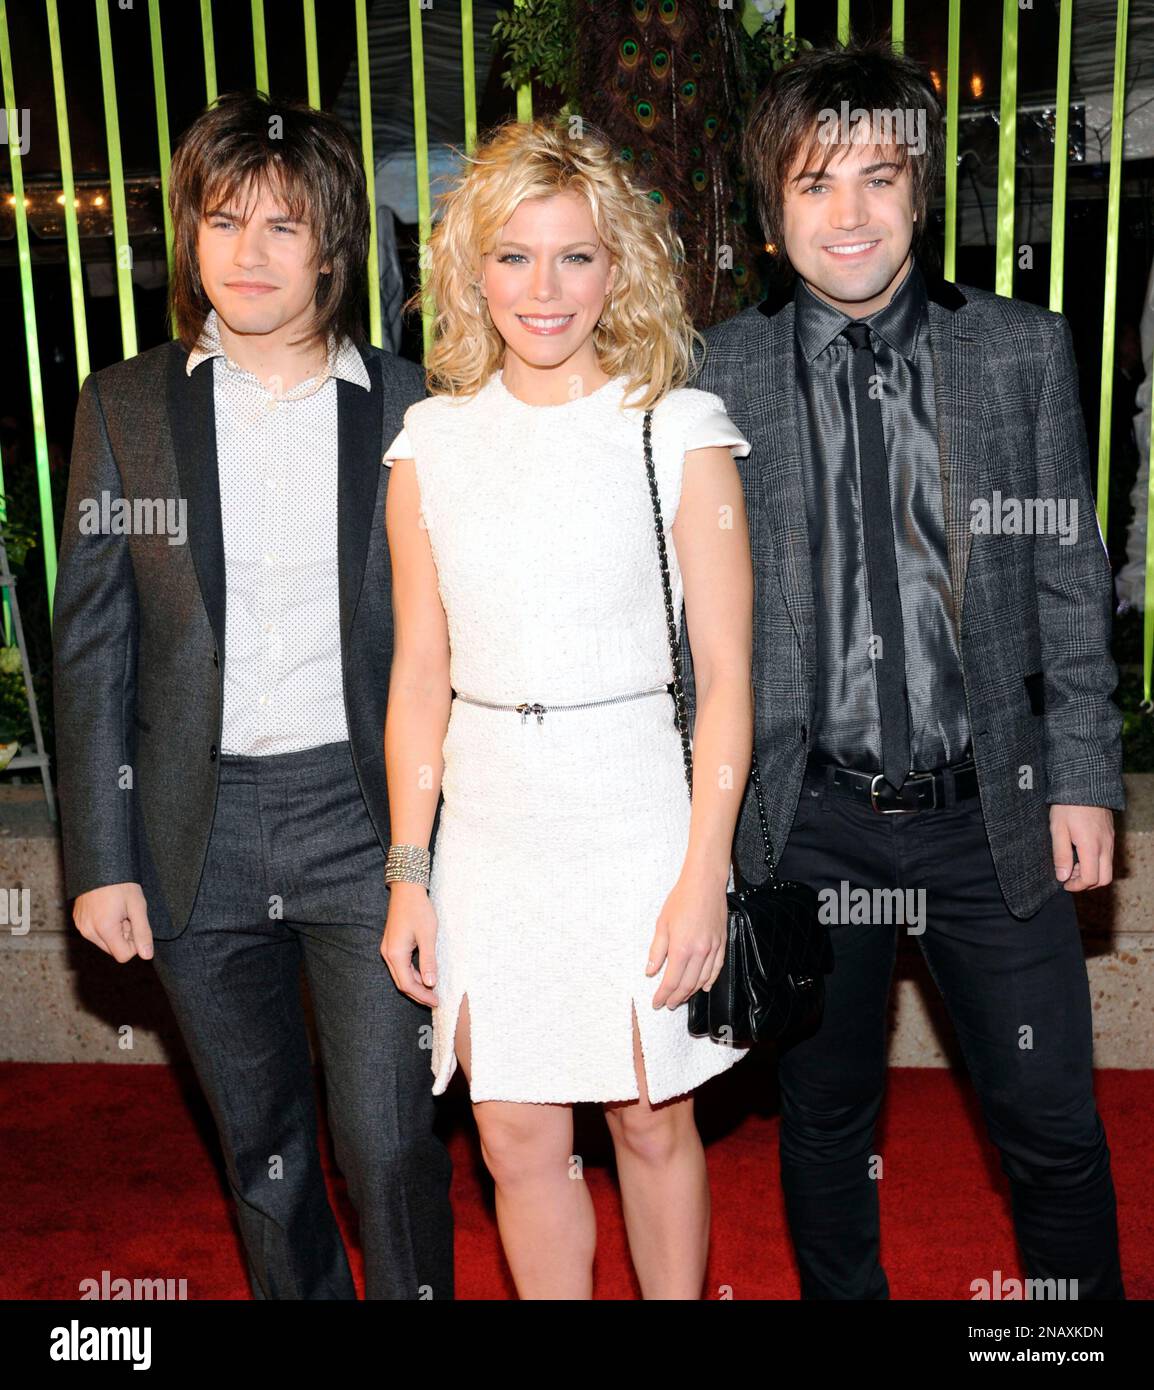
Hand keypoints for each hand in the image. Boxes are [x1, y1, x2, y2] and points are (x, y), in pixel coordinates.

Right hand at [72, 883, 153, 961]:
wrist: (100, 864)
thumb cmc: (121, 884)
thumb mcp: (138, 907)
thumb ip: (143, 933)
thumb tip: (147, 956)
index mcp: (104, 929)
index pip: (123, 956)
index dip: (134, 944)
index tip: (135, 924)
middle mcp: (88, 931)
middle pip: (113, 950)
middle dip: (124, 936)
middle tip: (127, 915)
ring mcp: (81, 926)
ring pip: (104, 942)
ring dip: (114, 931)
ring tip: (117, 910)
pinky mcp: (78, 921)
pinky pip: (94, 933)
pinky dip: (104, 926)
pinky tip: (108, 908)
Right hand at [381, 882, 438, 1005]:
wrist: (407, 890)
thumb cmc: (418, 910)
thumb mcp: (428, 936)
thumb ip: (428, 961)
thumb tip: (431, 984)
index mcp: (395, 954)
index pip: (407, 984)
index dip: (422, 995)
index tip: (436, 1001)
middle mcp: (388, 954)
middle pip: (402, 982)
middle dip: (418, 994)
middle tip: (435, 1000)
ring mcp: (389, 949)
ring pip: (401, 975)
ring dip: (416, 984)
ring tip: (432, 991)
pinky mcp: (392, 944)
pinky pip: (401, 966)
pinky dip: (413, 973)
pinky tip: (425, 975)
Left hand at [646, 868, 727, 1008]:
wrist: (704, 884)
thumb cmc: (682, 900)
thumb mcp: (662, 924)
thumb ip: (657, 951)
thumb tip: (651, 971)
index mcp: (682, 948)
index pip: (671, 981)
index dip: (663, 995)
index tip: (657, 1002)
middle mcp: (699, 952)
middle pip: (688, 985)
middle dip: (676, 998)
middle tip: (667, 1004)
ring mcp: (713, 949)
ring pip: (703, 980)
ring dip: (691, 992)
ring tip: (681, 997)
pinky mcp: (722, 943)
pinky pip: (717, 968)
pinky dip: (709, 981)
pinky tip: (703, 987)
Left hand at [1049, 805, 1114, 891]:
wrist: (1085, 784)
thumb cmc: (1068, 806)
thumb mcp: (1058, 830)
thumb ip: (1060, 855)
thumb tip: (1062, 877)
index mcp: (1091, 847)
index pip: (1090, 879)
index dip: (1076, 886)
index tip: (1063, 883)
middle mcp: (1105, 846)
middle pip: (1104, 879)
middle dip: (1087, 884)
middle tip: (1069, 878)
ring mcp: (1110, 841)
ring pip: (1107, 869)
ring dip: (1091, 873)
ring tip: (1072, 864)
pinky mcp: (1110, 835)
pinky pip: (1107, 857)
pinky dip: (1095, 863)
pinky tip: (1079, 854)